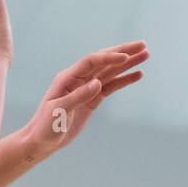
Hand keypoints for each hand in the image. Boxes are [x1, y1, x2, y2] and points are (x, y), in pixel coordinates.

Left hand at [18, 41, 148, 157]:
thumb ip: (78, 97)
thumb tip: (97, 83)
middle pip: (104, 61)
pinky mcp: (92, 100)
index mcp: (68, 78)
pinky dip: (124, 80)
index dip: (109, 57)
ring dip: (128, 63)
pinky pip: (111, 86)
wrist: (41, 141)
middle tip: (143, 45)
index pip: (91, 62)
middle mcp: (78, 79)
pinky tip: (138, 74)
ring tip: (146, 55)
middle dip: (124, 52)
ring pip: (110, 72)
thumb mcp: (59, 112)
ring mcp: (86, 89)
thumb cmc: (45, 127)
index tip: (126, 56)